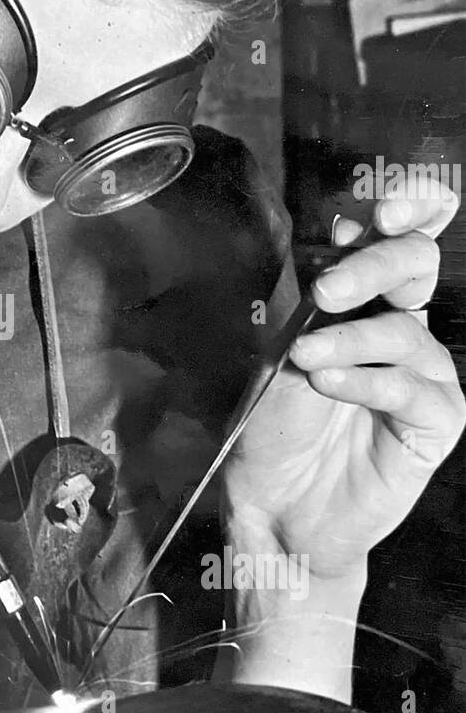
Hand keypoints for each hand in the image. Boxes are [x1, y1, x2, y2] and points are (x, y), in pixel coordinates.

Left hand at [222, 183, 463, 586]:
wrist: (276, 503)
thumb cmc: (276, 425)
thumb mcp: (286, 346)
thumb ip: (323, 292)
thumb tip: (350, 227)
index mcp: (368, 300)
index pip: (408, 236)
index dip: (414, 209)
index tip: (385, 209)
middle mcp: (404, 329)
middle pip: (417, 267)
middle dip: (375, 267)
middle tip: (327, 292)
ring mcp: (426, 375)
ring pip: (407, 332)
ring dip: (350, 341)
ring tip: (304, 361)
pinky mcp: (436, 422)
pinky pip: (411, 388)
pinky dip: (365, 382)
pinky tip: (327, 384)